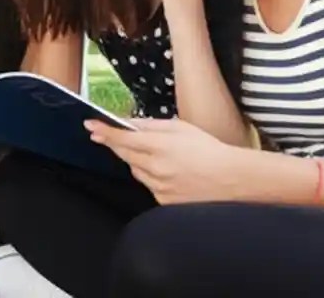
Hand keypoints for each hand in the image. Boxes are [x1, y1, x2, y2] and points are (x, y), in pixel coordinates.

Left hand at [86, 118, 242, 203]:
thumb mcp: (181, 128)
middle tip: (106, 134)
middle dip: (114, 143)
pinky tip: (167, 172)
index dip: (104, 131)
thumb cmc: (210, 150)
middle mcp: (156, 168)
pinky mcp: (163, 200)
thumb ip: (151, 125)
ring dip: (135, 160)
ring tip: (155, 154)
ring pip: (135, 170)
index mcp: (160, 146)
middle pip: (123, 154)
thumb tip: (128, 123)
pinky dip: (150, 176)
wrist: (232, 180)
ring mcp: (159, 187)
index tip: (90, 126)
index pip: (122, 138)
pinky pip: (148, 185)